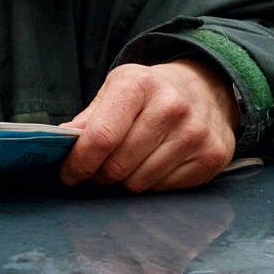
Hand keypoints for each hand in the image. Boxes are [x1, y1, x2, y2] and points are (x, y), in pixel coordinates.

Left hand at [60, 59, 239, 192]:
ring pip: (139, 183)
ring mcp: (195, 133)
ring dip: (125, 181)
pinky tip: (155, 164)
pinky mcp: (212, 156)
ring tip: (128, 164)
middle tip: (96, 171)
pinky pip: (164, 189)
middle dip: (99, 175)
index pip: (101, 137)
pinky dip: (152, 183)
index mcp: (138, 85)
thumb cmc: (150, 92)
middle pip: (118, 166)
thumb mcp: (117, 89)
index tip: (68, 175)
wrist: (206, 89)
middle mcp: (171, 106)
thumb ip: (89, 118)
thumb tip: (61, 143)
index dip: (79, 163)